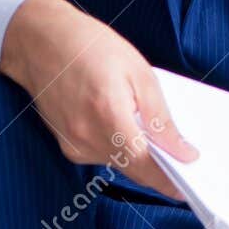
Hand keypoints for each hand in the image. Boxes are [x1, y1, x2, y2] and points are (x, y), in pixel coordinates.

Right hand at [0, 0, 196, 198]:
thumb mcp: (138, 73)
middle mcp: (86, 137)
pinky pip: (103, 156)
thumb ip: (160, 118)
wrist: (39, 40)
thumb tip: (183, 152)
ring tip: (160, 141)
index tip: (189, 188)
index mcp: (108, 116)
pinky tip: (131, 130)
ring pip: (119, 165)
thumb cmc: (91, 47)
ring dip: (140, 159)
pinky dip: (121, 149)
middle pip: (133, 170)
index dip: (168, 181)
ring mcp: (73, 144)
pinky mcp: (66, 145)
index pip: (144, 165)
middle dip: (160, 173)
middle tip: (185, 166)